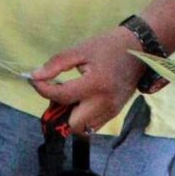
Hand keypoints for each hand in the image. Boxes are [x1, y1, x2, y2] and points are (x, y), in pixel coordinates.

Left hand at [28, 26, 146, 135]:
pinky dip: (83, 117)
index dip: (43, 90)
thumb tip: (35, 77)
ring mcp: (112, 110)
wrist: (139, 49)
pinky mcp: (116, 113)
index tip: (35, 80)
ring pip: (83, 128)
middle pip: (72, 124)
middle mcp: (105, 102)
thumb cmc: (108, 46)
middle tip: (56, 93)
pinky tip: (81, 101)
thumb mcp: (80, 50)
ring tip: (69, 97)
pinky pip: (93, 125)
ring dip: (70, 117)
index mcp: (96, 84)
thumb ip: (56, 64)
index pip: (63, 96)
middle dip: (59, 112)